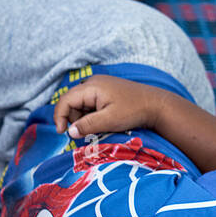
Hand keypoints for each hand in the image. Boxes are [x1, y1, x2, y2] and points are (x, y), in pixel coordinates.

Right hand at [53, 74, 169, 137]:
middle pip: (71, 102)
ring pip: (80, 104)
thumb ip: (87, 126)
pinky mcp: (105, 92)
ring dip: (83, 118)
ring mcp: (99, 86)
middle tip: (85, 133)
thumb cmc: (134, 111)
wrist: (156, 104)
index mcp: (91, 87)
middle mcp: (92, 83)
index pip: (65, 100)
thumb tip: (69, 132)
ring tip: (98, 127)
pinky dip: (91, 115)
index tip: (62, 133)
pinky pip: (90, 104)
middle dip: (73, 119)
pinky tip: (103, 121)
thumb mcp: (109, 121)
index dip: (60, 117)